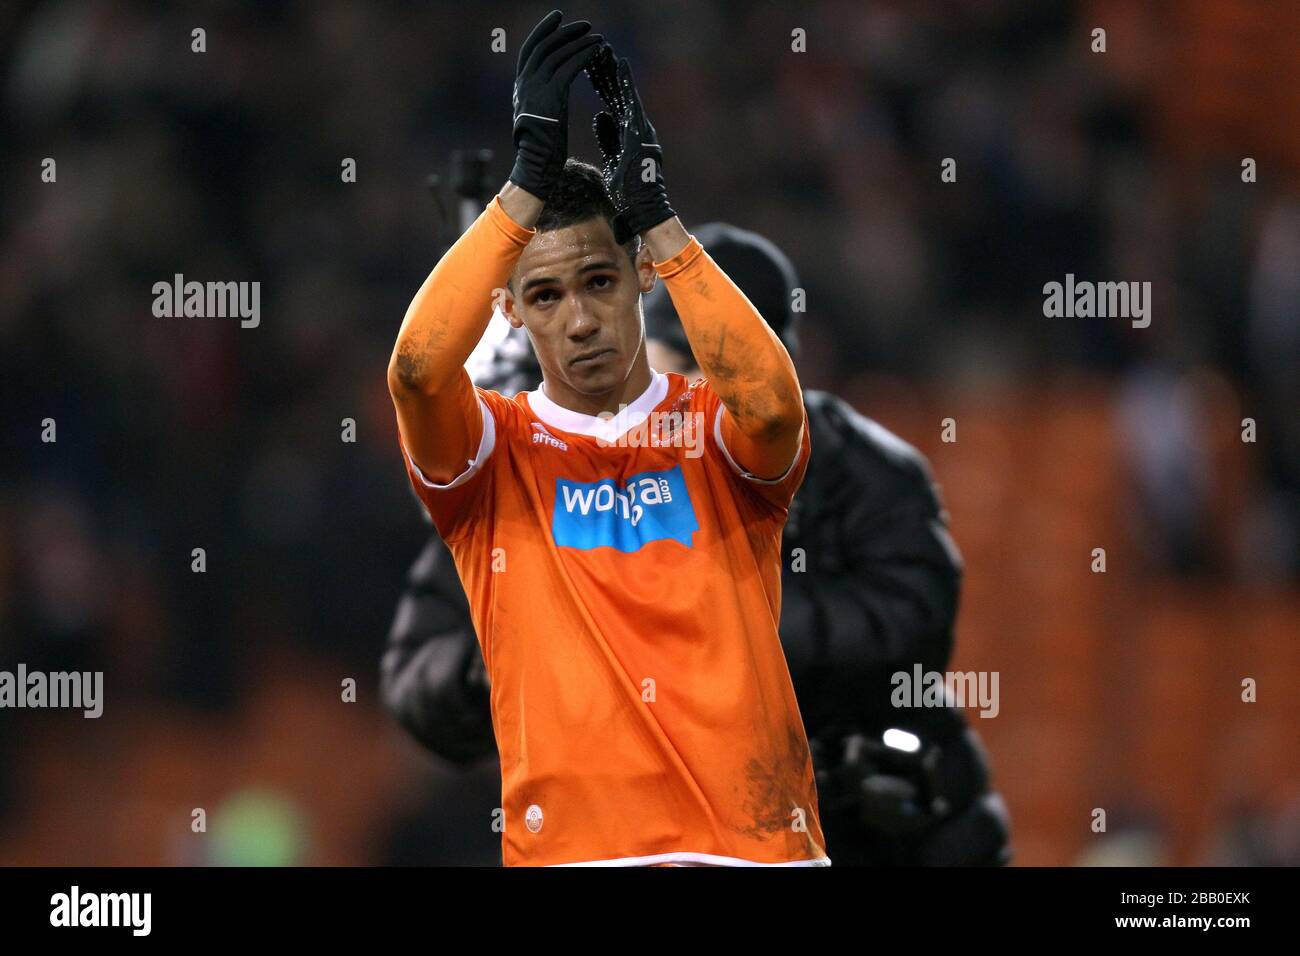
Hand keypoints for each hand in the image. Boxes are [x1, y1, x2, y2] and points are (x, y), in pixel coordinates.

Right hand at [508, 10, 602, 200]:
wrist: (535, 164)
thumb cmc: (540, 148)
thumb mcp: (536, 117)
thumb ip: (540, 99)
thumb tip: (549, 92)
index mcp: (520, 87)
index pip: (530, 50)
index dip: (543, 31)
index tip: (558, 18)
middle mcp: (525, 83)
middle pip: (544, 46)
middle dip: (565, 32)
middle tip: (584, 24)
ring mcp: (535, 88)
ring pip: (558, 54)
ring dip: (578, 42)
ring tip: (596, 36)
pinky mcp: (550, 95)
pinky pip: (569, 67)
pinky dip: (584, 55)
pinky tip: (597, 49)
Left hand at [586, 46, 675, 243]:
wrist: (644, 209)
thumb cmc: (629, 192)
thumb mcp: (613, 160)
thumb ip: (608, 138)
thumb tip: (601, 118)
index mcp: (628, 133)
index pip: (612, 102)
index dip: (602, 83)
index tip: (591, 66)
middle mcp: (637, 126)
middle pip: (618, 93)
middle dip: (606, 72)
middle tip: (596, 49)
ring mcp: (641, 128)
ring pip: (624, 93)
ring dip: (613, 71)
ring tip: (604, 50)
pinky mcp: (641, 132)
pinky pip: (631, 103)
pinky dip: (625, 83)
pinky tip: (618, 65)